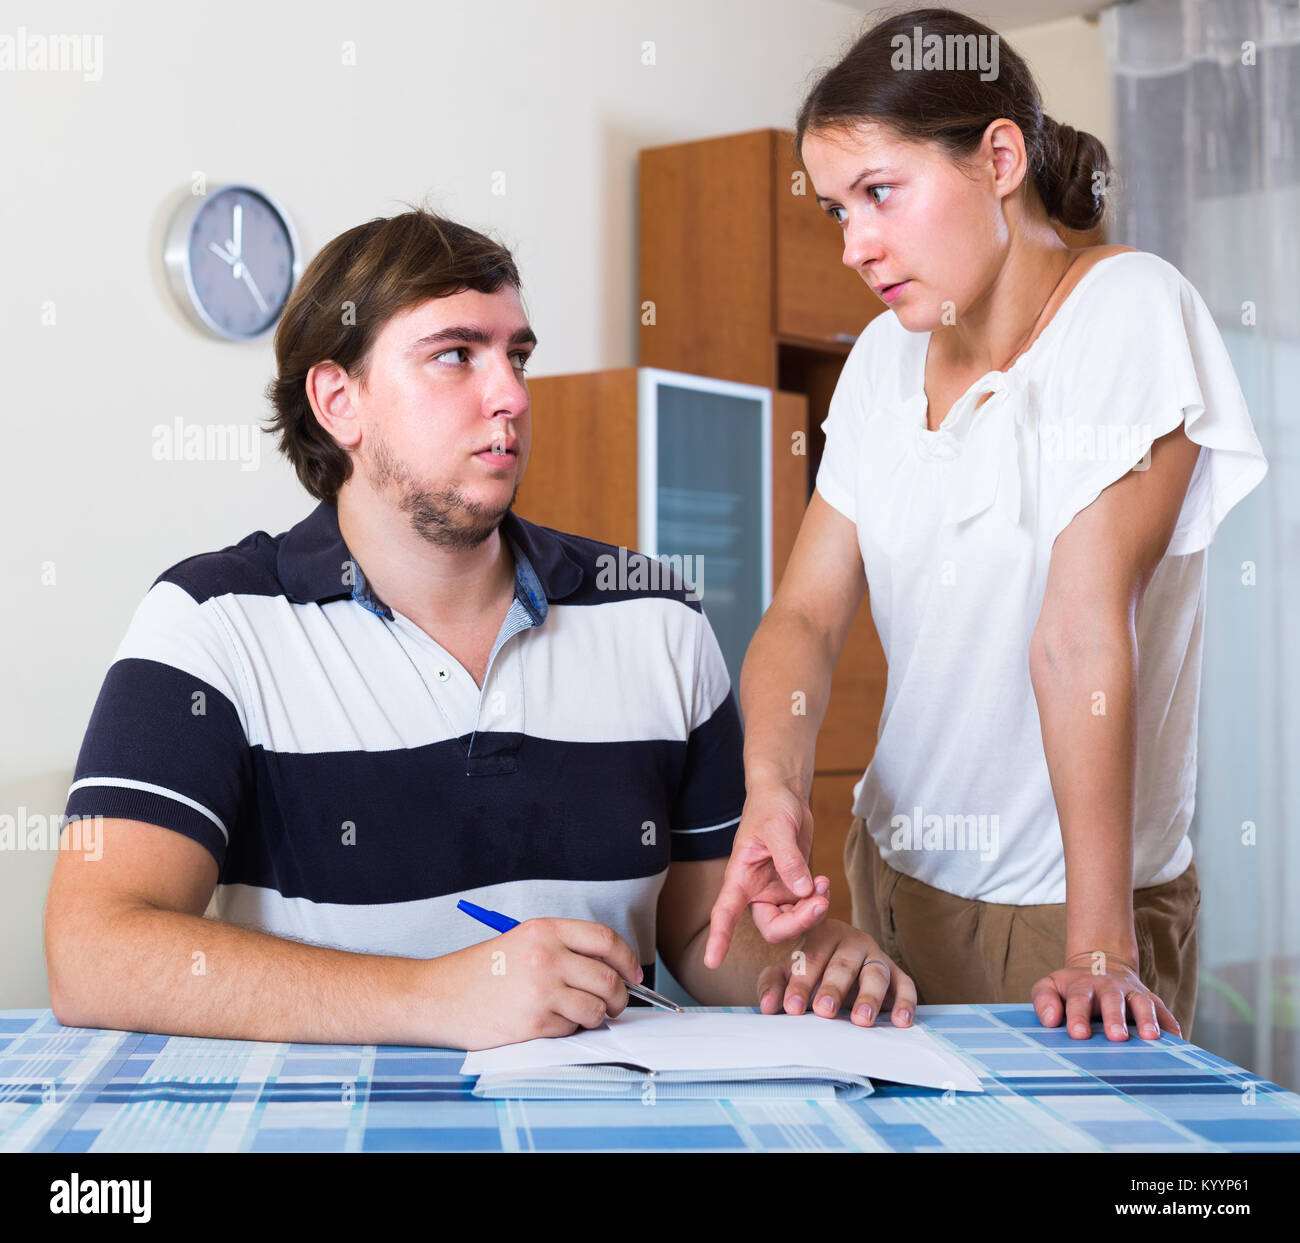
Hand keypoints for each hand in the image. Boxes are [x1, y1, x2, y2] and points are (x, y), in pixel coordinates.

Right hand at [431, 918, 641, 1049]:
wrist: (437, 997)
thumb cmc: (480, 972)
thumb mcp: (522, 942)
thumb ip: (564, 949)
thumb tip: (611, 970)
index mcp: (544, 931)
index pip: (604, 939)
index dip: (627, 958)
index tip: (634, 974)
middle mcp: (546, 957)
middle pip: (608, 978)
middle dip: (619, 996)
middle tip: (615, 1004)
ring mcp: (541, 991)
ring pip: (596, 1010)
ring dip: (596, 1017)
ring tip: (579, 1015)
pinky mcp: (534, 1023)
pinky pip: (571, 1030)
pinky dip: (568, 1031)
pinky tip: (549, 1023)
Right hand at [705, 782, 829, 967]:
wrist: (785, 795)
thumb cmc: (770, 806)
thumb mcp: (778, 828)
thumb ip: (789, 860)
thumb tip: (803, 892)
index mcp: (740, 877)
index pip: (724, 912)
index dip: (719, 937)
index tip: (712, 962)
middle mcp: (756, 891)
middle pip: (773, 927)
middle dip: (798, 921)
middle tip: (819, 901)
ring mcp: (777, 891)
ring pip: (794, 922)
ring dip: (812, 910)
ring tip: (824, 883)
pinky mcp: (794, 888)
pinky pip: (807, 908)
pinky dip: (818, 900)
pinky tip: (823, 882)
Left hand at [757, 919, 915, 1026]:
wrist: (841, 960)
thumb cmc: (810, 968)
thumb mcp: (787, 972)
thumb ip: (774, 985)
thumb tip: (769, 1007)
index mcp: (821, 934)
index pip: (810, 957)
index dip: (800, 982)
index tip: (791, 1007)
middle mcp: (851, 940)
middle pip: (842, 964)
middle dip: (832, 989)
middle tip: (823, 1011)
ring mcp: (875, 955)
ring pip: (875, 973)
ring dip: (869, 997)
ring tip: (860, 1021)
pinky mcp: (896, 972)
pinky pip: (905, 985)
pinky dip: (905, 1002)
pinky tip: (901, 1021)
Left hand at [1031, 951, 1179, 1040]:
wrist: (1100, 965)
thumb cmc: (1071, 987)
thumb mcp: (1050, 985)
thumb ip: (1044, 1000)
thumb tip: (1050, 1021)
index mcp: (1082, 986)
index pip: (1078, 1000)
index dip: (1078, 1016)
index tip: (1078, 1034)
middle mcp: (1110, 988)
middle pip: (1113, 1001)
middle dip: (1115, 1018)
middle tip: (1117, 1037)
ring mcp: (1133, 994)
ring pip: (1143, 1004)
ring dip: (1148, 1020)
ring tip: (1152, 1038)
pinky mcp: (1153, 1002)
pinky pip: (1166, 1014)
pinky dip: (1172, 1028)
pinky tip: (1179, 1044)